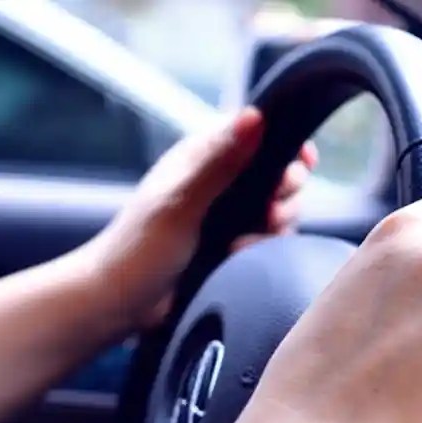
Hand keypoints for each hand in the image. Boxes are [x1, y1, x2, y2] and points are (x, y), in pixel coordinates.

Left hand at [76, 107, 316, 329]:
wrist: (118, 305)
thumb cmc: (138, 250)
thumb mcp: (181, 203)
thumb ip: (219, 163)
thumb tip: (255, 117)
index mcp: (201, 157)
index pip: (256, 131)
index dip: (284, 141)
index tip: (303, 162)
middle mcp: (216, 181)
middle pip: (276, 172)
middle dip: (285, 191)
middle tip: (271, 213)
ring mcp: (224, 215)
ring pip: (275, 208)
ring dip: (275, 224)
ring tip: (248, 241)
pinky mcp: (229, 246)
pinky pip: (266, 239)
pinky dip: (264, 247)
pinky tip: (243, 256)